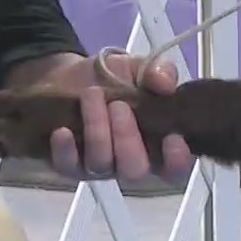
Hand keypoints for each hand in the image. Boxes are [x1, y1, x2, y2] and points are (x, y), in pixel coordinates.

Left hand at [1, 52, 192, 181]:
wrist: (72, 77)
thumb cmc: (114, 79)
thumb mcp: (139, 68)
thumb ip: (159, 72)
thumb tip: (166, 84)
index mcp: (157, 144)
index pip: (175, 168)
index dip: (177, 160)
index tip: (172, 137)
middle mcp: (131, 162)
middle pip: (135, 171)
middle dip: (127, 139)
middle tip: (119, 105)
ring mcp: (99, 167)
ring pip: (101, 164)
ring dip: (97, 131)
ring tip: (92, 95)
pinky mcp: (69, 165)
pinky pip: (68, 167)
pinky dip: (66, 150)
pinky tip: (63, 131)